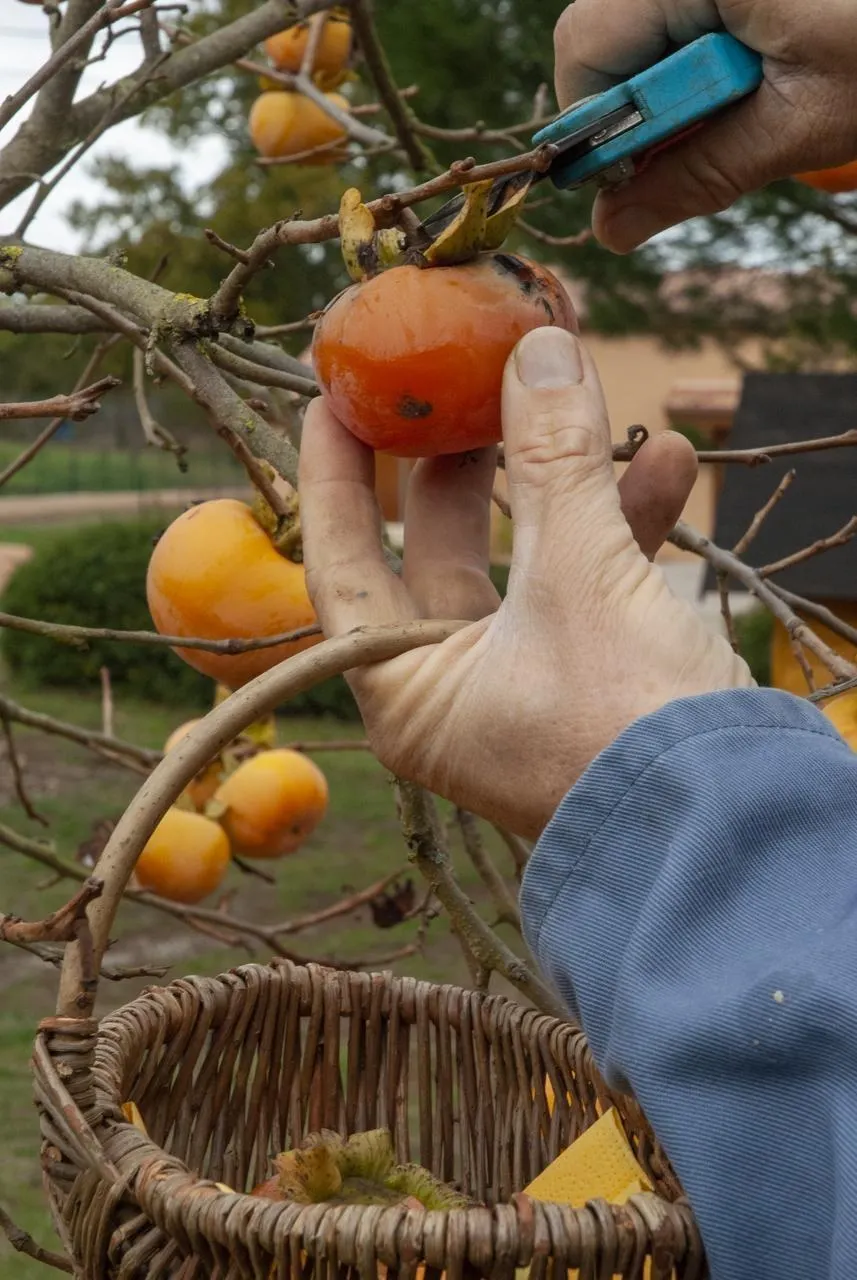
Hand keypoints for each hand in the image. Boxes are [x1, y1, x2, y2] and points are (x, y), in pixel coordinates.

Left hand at [300, 327, 752, 838]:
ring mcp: (526, 687)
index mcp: (406, 690)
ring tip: (583, 398)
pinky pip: (595, 587)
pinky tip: (668, 464)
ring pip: (529, 561)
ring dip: (568, 482)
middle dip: (465, 463)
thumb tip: (536, 348)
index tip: (336, 396)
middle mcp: (454, 693)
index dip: (336, 475)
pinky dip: (627, 527)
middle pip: (440, 553)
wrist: (738, 831)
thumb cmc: (627, 727)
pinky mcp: (595, 680)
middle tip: (469, 385)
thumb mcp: (582, 577)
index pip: (344, 564)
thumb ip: (554, 460)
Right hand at [554, 0, 856, 251]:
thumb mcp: (800, 123)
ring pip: (642, 20)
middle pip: (606, 31)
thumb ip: (695, 175)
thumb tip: (610, 230)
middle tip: (711, 130)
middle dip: (637, 100)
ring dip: (676, 77)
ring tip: (754, 91)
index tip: (636, 174)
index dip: (598, 124)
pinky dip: (708, 48)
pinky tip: (762, 63)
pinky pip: (683, 7)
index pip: (586, 48)